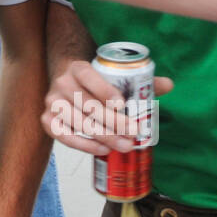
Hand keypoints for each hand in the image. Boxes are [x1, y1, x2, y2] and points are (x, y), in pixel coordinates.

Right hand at [43, 58, 174, 154]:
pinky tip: (102, 149)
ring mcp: (52, 101)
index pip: (89, 76)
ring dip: (103, 136)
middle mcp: (62, 82)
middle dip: (113, 123)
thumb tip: (169, 85)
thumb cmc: (96, 82)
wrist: (66, 80)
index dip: (105, 91)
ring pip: (77, 121)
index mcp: (78, 67)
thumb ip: (140, 81)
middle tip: (133, 135)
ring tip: (124, 145)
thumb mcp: (114, 76)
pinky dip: (83, 144)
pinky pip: (63, 135)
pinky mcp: (47, 119)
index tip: (123, 105)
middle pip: (87, 104)